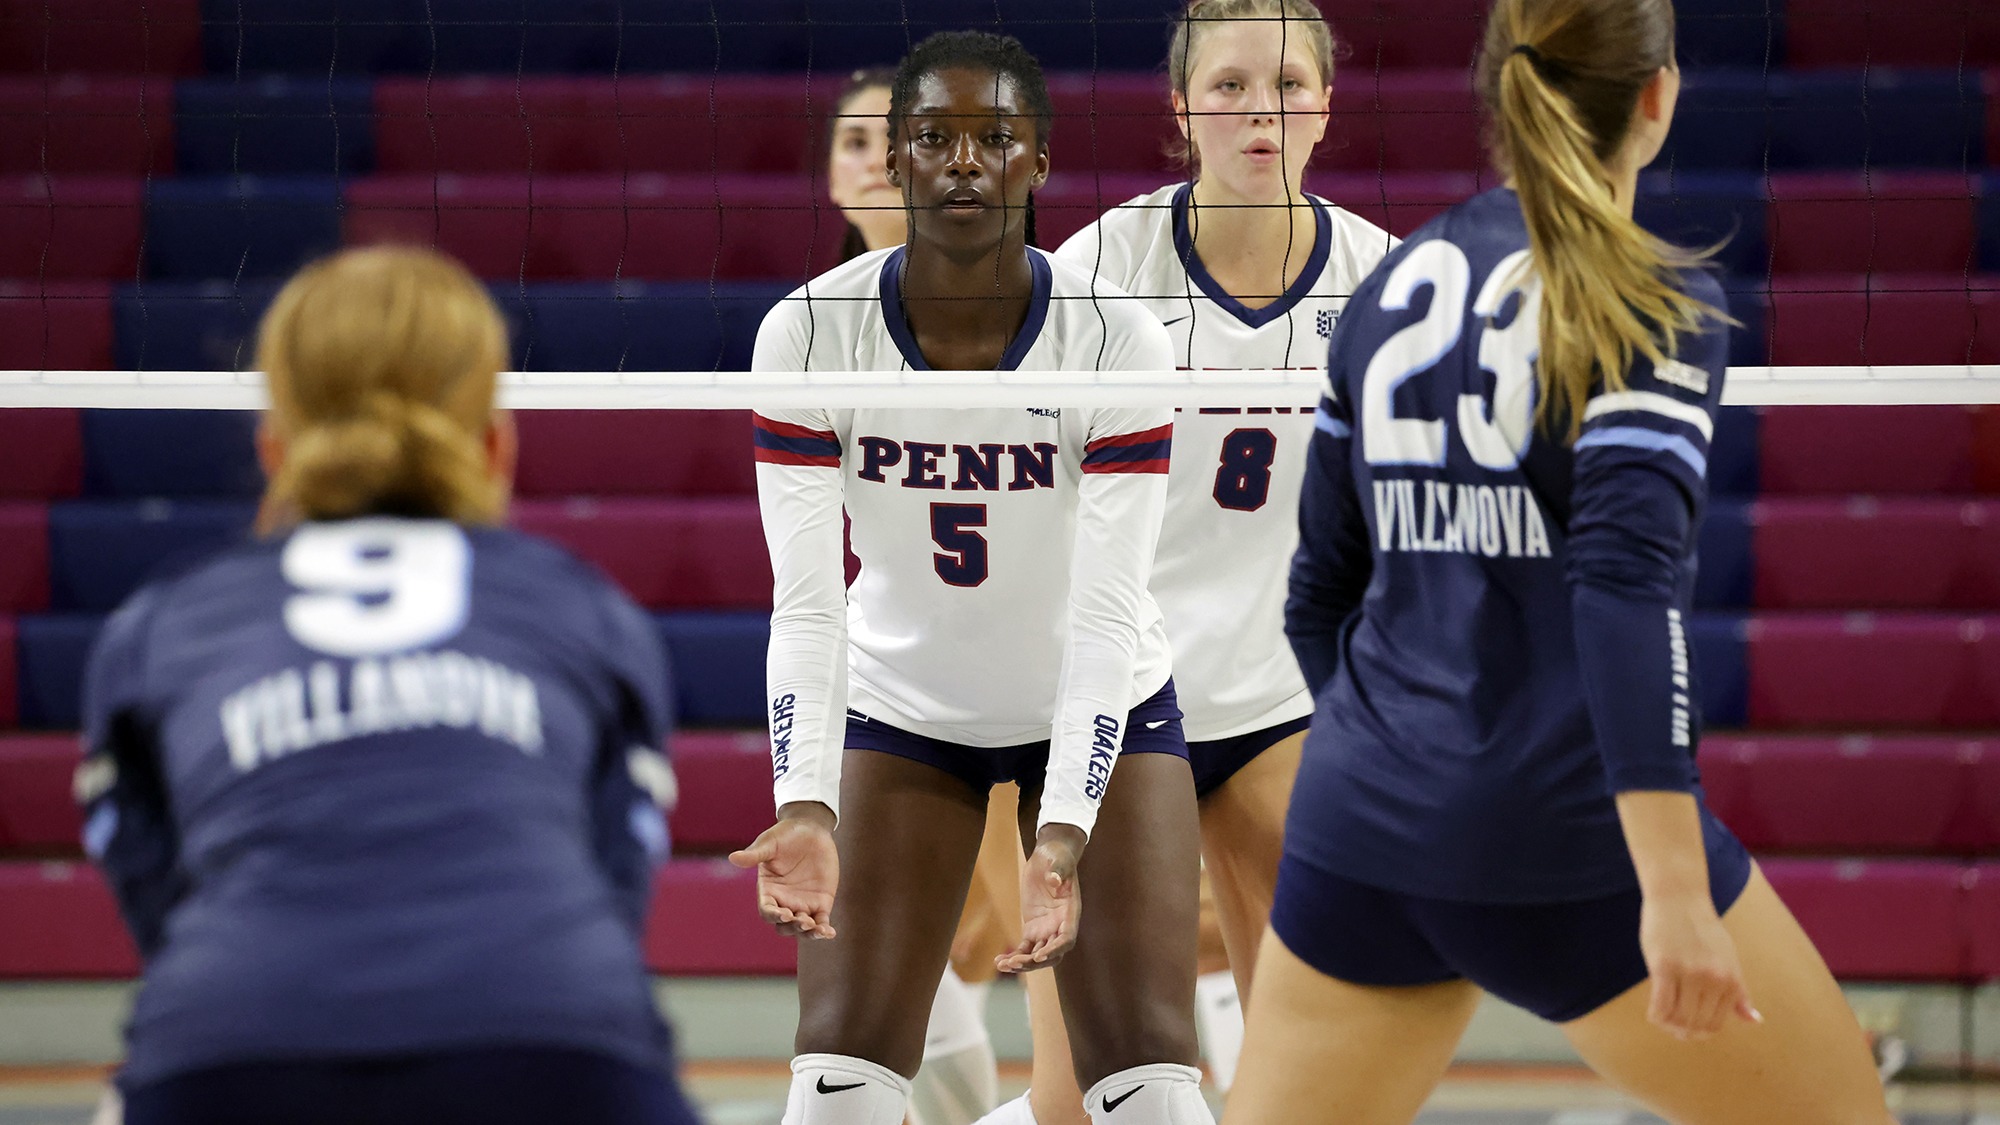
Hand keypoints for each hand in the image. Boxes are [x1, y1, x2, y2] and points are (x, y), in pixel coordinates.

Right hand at [728, 803, 838, 939]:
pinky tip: (829, 933)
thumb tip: (732, 858)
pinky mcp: (821, 902)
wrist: (810, 829)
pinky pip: (821, 921)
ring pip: (802, 929)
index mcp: (768, 891)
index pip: (767, 910)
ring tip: (819, 930)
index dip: (774, 916)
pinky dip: (824, 930)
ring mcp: (802, 904)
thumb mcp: (769, 843)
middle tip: (803, 920)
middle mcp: (784, 902)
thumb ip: (754, 855)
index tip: (785, 914)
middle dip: (793, 927)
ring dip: (809, 933)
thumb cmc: (784, 835)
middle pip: (784, 926)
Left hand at [997, 824, 1083, 972]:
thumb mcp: (1059, 860)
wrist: (1049, 856)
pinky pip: (1024, 948)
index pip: (1066, 938)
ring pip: (1037, 955)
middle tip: (1015, 963)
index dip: (1055, 949)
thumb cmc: (1058, 856)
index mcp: (1071, 912)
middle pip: (1052, 954)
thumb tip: (1054, 879)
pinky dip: (1014, 956)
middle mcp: (1060, 925)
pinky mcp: (1033, 928)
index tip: (1039, 956)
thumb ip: (1059, 870)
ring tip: (1003, 965)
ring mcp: (1046, 929)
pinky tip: (998, 961)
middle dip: (1035, 962)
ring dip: (1022, 963)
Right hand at [1638, 892, 1760, 1040]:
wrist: (1679, 897)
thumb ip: (1738, 991)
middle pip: (1697, 1024)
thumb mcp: (1729, 959)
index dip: (1700, 1032)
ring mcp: (1689, 973)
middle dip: (1682, 1032)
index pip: (1716, 1023)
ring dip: (1668, 1026)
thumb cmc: (1702, 928)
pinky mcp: (1664, 967)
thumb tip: (1754, 1021)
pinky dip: (1656, 1016)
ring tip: (1661, 1019)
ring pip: (1678, 1018)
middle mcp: (1714, 979)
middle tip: (1671, 1027)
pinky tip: (1652, 1013)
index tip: (1687, 1029)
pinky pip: (1660, 1006)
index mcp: (1731, 980)